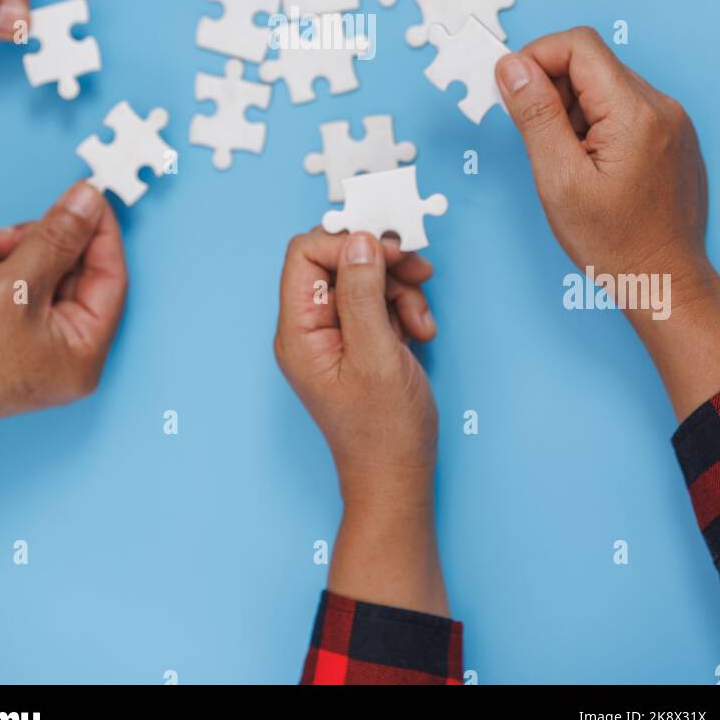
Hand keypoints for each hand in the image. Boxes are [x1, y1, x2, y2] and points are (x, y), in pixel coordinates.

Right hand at [0, 182, 127, 465]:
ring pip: (33, 268)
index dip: (98, 232)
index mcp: (83, 351)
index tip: (85, 197)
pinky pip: (3, 281)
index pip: (111, 276)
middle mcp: (61, 349)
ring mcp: (28, 339)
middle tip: (7, 238)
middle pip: (71, 269)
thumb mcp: (15, 284)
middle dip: (35, 246)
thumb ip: (58, 237)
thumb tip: (88, 202)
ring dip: (0, 262)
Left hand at [276, 229, 437, 499]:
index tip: (387, 248)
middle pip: (338, 261)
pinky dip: (404, 308)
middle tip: (417, 271)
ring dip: (400, 289)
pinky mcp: (360, 340)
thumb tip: (359, 242)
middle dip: (381, 263)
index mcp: (299, 331)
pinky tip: (419, 333)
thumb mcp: (377, 355)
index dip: (345, 243)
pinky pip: (379, 301)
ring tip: (420, 321)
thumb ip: (364, 294)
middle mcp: (311, 328)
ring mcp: (336, 335)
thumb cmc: (383, 431)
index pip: (305, 255)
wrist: (399, 477)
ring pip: (365, 277)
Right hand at [496, 26, 707, 285]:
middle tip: (534, 133)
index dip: (535, 57)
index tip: (510, 88)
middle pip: (591, 62)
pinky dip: (593, 122)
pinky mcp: (669, 135)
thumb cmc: (616, 243)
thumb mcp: (558, 180)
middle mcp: (660, 107)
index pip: (579, 45)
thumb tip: (512, 67)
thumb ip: (535, 115)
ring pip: (604, 84)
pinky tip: (587, 162)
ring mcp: (670, 120)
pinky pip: (622, 106)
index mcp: (634, 113)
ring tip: (565, 158)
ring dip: (572, 108)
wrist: (665, 281)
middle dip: (551, 87)